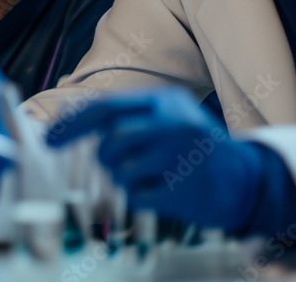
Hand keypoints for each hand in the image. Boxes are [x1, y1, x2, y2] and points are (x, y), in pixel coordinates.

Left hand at [47, 87, 262, 231]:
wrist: (246, 180)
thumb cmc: (192, 147)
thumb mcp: (165, 116)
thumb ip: (124, 117)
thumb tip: (66, 126)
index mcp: (164, 101)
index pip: (105, 107)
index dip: (72, 124)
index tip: (50, 139)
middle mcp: (173, 123)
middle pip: (111, 139)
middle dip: (104, 154)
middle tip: (112, 161)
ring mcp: (180, 156)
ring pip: (120, 168)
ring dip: (123, 175)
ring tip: (149, 173)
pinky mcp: (183, 189)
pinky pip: (135, 195)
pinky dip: (140, 195)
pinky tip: (162, 188)